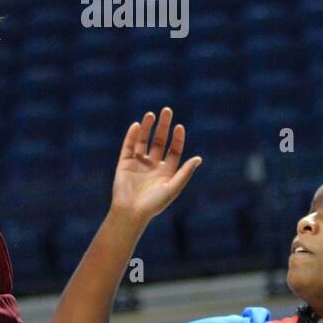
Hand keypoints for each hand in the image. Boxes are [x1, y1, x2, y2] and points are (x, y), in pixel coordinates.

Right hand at [111, 108, 201, 222]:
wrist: (131, 212)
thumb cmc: (154, 204)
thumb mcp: (173, 187)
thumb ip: (185, 172)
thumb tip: (199, 158)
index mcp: (166, 171)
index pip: (174, 150)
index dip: (177, 138)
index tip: (179, 127)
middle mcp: (153, 165)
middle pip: (159, 141)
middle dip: (163, 126)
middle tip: (166, 111)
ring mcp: (138, 164)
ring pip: (143, 141)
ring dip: (147, 128)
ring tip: (150, 114)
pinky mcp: (124, 164)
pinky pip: (128, 147)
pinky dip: (131, 136)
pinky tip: (136, 125)